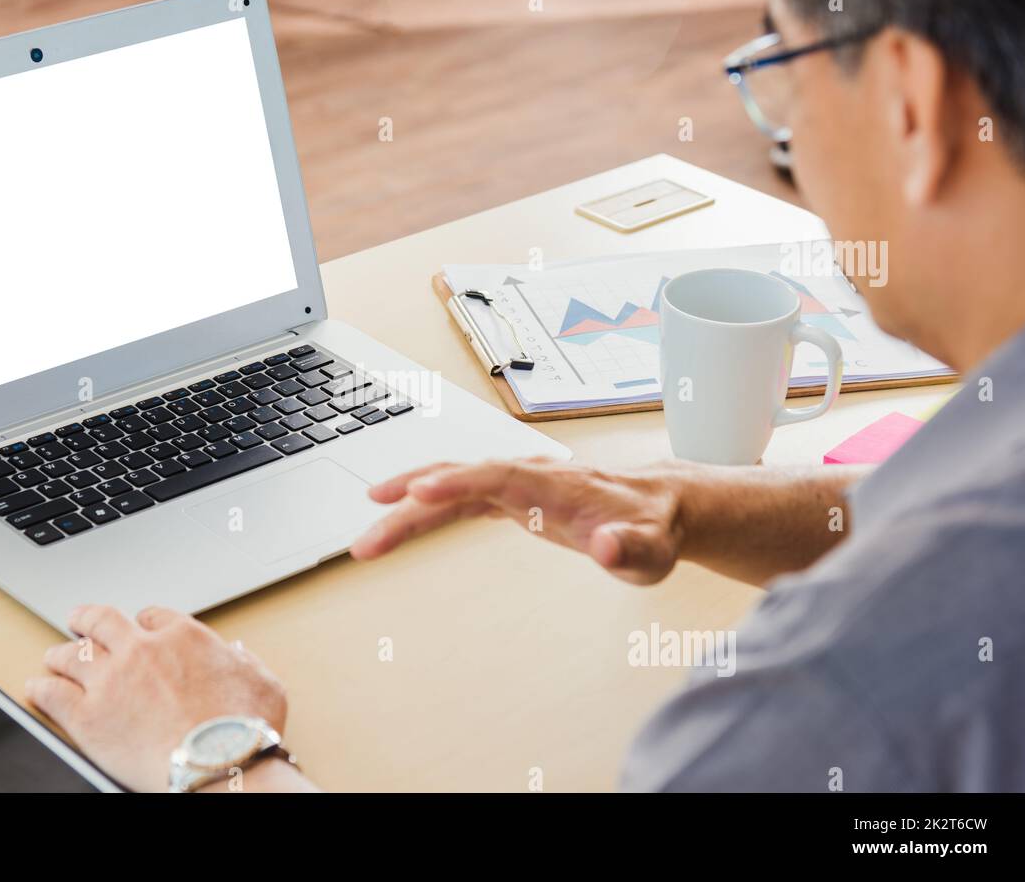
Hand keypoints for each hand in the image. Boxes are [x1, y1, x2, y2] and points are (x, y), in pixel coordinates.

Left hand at [25, 605, 287, 792]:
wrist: (217, 765)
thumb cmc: (243, 730)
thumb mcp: (264, 684)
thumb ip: (248, 663)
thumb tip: (237, 654)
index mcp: (183, 637)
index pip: (153, 616)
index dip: (143, 623)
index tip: (139, 630)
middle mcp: (141, 650)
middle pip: (102, 621)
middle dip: (88, 619)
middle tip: (79, 620)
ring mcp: (110, 680)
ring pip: (71, 653)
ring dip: (61, 653)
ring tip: (54, 656)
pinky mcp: (87, 715)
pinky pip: (52, 692)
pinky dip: (42, 687)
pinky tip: (38, 687)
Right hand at [350, 458, 682, 584]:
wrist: (657, 505)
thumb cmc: (653, 528)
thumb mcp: (652, 551)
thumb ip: (629, 548)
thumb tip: (604, 545)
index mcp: (556, 484)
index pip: (497, 475)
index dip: (456, 481)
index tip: (418, 492)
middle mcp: (527, 475)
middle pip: (457, 479)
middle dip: (410, 502)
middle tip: (369, 530)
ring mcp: (515, 483)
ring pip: (449, 486)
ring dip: (405, 508)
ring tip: (367, 537)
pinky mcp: (510, 497)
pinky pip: (456, 498)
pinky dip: (423, 507)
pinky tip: (394, 518)